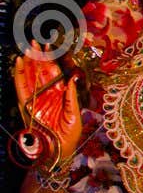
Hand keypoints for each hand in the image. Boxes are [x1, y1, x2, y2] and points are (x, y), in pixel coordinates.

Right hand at [12, 42, 82, 159]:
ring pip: (29, 76)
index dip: (51, 59)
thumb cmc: (69, 134)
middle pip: (40, 71)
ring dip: (28, 62)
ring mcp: (35, 98)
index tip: (50, 46)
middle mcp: (46, 93)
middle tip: (35, 41)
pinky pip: (21, 88)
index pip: (54, 72)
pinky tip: (18, 63)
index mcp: (59, 93)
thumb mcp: (74, 114)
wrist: (57, 151)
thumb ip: (71, 97)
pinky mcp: (26, 105)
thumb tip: (72, 79)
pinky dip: (19, 75)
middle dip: (38, 56)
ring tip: (27, 48)